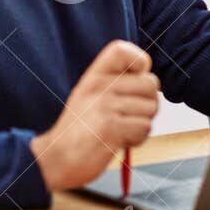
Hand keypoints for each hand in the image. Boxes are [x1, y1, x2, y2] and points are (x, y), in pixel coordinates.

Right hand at [30, 40, 159, 191]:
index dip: (140, 62)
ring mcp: (104, 105)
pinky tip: (119, 141)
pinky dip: (137, 138)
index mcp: (94, 75)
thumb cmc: (82, 130)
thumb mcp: (93, 97)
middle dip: (148, 104)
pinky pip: (145, 127)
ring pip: (152, 107)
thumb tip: (152, 80)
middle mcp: (99, 86)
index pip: (123, 49)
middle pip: (151, 83)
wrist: (57, 159)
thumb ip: (117, 84)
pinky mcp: (111, 127)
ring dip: (142, 124)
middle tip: (127, 116)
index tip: (134, 80)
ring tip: (120, 130)